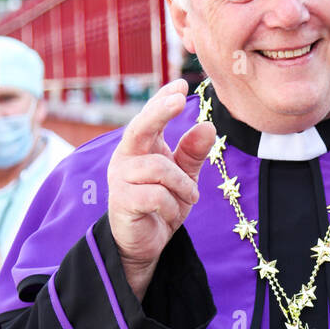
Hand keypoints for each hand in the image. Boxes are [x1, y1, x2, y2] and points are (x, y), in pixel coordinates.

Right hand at [107, 79, 215, 299]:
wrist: (144, 244)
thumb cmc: (162, 204)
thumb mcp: (184, 176)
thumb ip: (193, 152)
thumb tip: (208, 125)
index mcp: (141, 147)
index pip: (150, 116)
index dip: (162, 100)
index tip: (180, 84)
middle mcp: (126, 158)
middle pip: (140, 127)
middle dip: (160, 112)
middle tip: (179, 100)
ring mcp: (120, 179)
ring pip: (160, 169)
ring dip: (183, 187)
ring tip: (188, 201)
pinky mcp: (121, 201)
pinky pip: (156, 195)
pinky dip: (173, 206)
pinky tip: (172, 215)